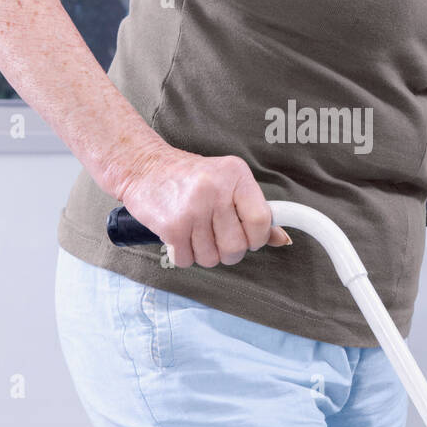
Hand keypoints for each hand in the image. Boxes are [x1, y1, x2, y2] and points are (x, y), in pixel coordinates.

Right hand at [119, 150, 291, 267]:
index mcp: (235, 175)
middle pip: (236, 246)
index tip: (247, 237)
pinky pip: (187, 260)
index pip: (261, 220)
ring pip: (211, 258)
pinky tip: (179, 236)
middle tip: (216, 237)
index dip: (256, 238)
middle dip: (227, 251)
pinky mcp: (172, 226)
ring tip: (195, 232)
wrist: (144, 166)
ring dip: (203, 253)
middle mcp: (215, 190)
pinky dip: (183, 255)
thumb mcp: (226, 182)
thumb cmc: (188, 178)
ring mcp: (192, 208)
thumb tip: (282, 239)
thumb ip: (253, 210)